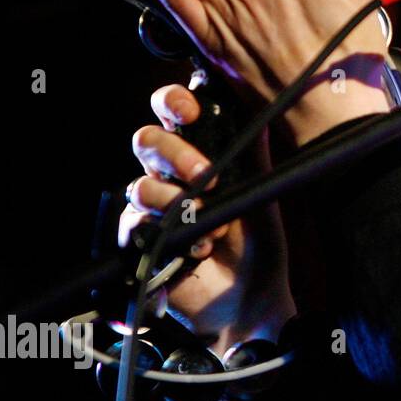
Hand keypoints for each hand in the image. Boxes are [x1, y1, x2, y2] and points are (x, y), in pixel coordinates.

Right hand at [120, 84, 293, 354]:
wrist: (252, 296)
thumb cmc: (258, 242)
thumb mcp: (264, 193)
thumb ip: (256, 154)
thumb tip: (259, 113)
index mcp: (199, 154)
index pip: (173, 115)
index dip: (173, 104)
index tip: (191, 112)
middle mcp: (170, 175)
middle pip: (147, 141)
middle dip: (173, 152)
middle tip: (204, 174)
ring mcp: (153, 207)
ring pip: (140, 185)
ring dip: (177, 203)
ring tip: (215, 224)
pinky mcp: (140, 240)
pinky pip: (136, 225)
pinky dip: (171, 234)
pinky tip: (200, 247)